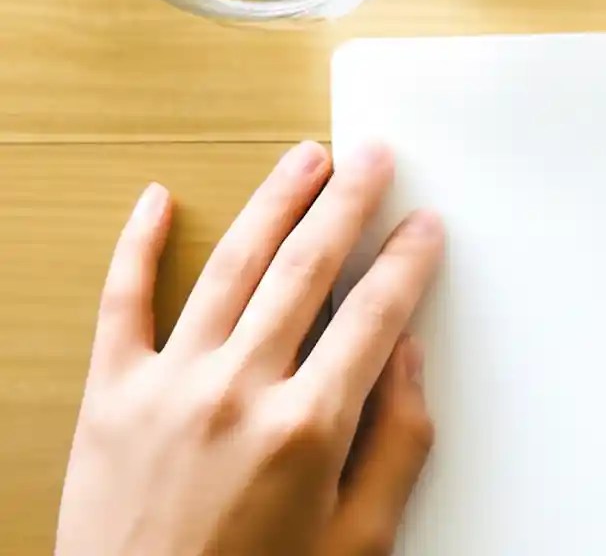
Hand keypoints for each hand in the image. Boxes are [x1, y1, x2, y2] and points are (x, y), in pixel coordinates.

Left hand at [56, 142, 443, 555]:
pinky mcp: (111, 396)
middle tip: (373, 157)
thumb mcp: (361, 541)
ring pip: (231, 266)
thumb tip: (408, 359)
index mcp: (309, 428)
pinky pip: (122, 301)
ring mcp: (168, 385)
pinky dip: (138, 245)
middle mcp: (239, 391)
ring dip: (274, 202)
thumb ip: (398, 445)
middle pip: (307, 268)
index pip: (375, 315)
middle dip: (349, 203)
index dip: (407, 262)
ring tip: (306, 159)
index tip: (424, 228)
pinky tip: (159, 201)